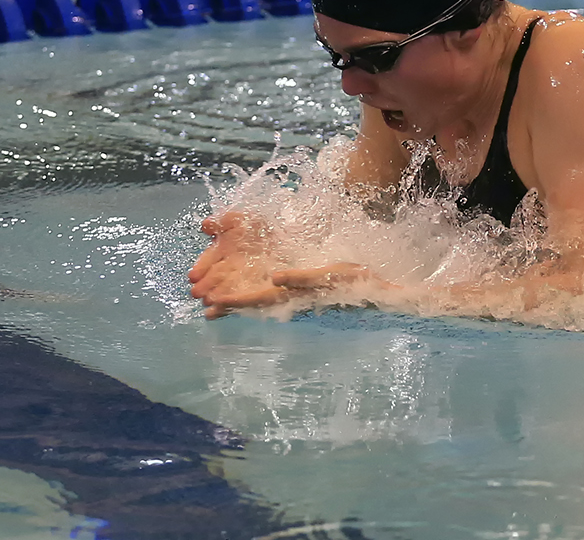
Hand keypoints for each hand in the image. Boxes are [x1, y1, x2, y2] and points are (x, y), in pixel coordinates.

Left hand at [187, 214, 397, 318]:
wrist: (378, 294)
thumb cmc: (355, 282)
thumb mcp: (329, 273)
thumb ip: (301, 277)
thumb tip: (273, 277)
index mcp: (295, 295)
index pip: (258, 299)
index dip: (235, 301)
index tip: (212, 303)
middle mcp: (293, 301)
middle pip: (256, 305)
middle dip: (232, 307)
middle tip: (206, 309)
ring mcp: (299, 301)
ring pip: (263, 303)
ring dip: (242, 304)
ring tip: (221, 306)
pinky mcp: (305, 297)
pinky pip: (274, 298)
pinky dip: (258, 298)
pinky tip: (254, 296)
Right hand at [188, 212, 288, 318]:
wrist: (289, 236)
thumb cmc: (263, 228)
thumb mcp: (244, 219)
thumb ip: (225, 221)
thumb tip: (205, 225)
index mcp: (226, 249)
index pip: (211, 259)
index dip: (202, 268)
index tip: (193, 276)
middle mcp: (231, 267)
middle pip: (217, 278)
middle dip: (206, 286)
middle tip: (197, 293)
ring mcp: (243, 281)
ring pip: (226, 290)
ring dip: (216, 297)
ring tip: (209, 302)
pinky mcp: (258, 292)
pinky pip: (244, 300)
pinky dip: (230, 305)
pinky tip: (215, 312)